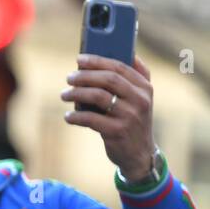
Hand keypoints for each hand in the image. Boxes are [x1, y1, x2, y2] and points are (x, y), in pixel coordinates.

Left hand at [61, 54, 155, 181]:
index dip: (97, 61)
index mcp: (145, 87)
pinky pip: (91, 118)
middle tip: (69, 78)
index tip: (79, 59)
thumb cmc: (132, 120)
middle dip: (84, 76)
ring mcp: (130, 116)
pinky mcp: (118, 131)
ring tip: (64, 95)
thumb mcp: (138, 99)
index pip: (120, 67)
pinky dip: (76, 116)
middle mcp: (140, 100)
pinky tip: (68, 117)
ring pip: (98, 96)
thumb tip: (111, 54)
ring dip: (76, 93)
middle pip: (108, 79)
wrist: (139, 154)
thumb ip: (131, 78)